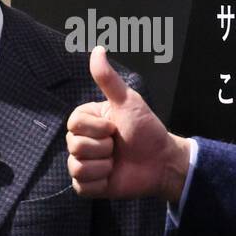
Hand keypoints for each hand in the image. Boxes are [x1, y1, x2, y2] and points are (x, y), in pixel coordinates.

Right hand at [66, 46, 191, 202]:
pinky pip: (81, 186)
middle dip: (103, 147)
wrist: (161, 161)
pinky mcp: (89, 185)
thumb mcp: (127, 101)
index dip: (97, 128)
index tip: (114, 128)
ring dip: (103, 165)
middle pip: (74, 146)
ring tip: (116, 162)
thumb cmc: (146, 129)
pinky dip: (100, 182)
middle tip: (118, 146)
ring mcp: (85, 164)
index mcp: (87, 121)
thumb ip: (108, 79)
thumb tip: (98, 49)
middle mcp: (83, 141)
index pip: (74, 124)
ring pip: (77, 166)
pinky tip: (112, 176)